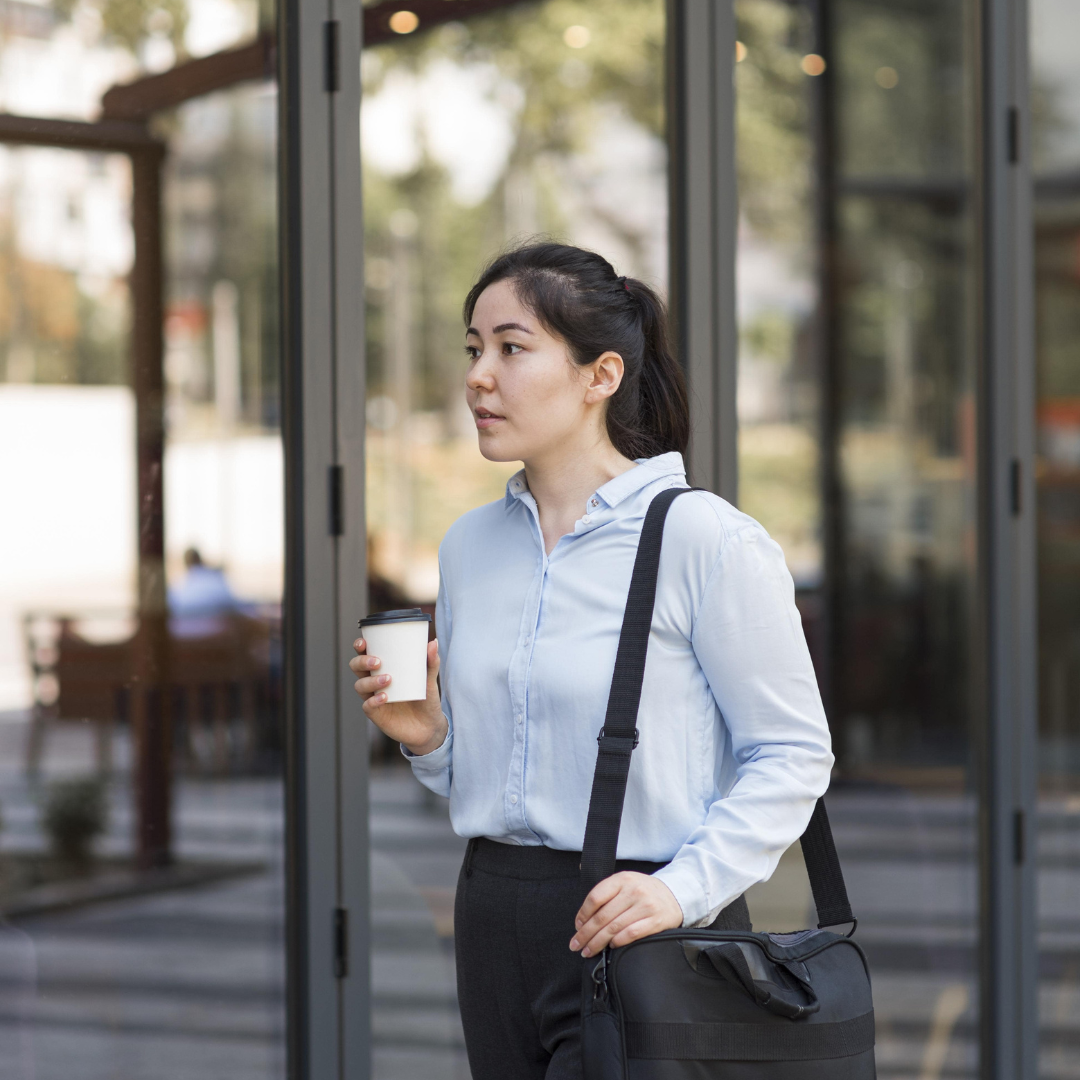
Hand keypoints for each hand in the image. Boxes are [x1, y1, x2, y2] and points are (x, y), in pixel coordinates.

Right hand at [349, 637, 447, 756]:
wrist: (429, 727)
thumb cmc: (426, 699)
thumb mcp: (430, 680)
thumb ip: (431, 662)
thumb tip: (434, 642)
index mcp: (384, 669)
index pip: (365, 654)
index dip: (359, 647)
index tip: (363, 642)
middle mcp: (374, 682)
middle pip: (357, 668)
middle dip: (362, 662)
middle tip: (378, 662)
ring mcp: (374, 698)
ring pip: (360, 686)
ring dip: (370, 681)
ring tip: (388, 679)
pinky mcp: (376, 714)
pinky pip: (368, 706)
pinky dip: (373, 700)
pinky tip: (384, 697)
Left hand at [570, 872, 682, 957]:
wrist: (674, 895)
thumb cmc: (643, 891)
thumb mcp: (625, 882)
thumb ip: (605, 892)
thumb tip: (581, 913)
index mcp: (622, 879)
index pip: (595, 897)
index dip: (583, 914)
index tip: (577, 927)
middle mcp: (633, 890)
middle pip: (602, 916)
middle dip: (585, 934)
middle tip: (576, 945)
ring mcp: (645, 905)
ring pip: (614, 927)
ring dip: (597, 942)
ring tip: (588, 950)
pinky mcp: (656, 920)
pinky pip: (631, 933)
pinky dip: (618, 942)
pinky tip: (610, 947)